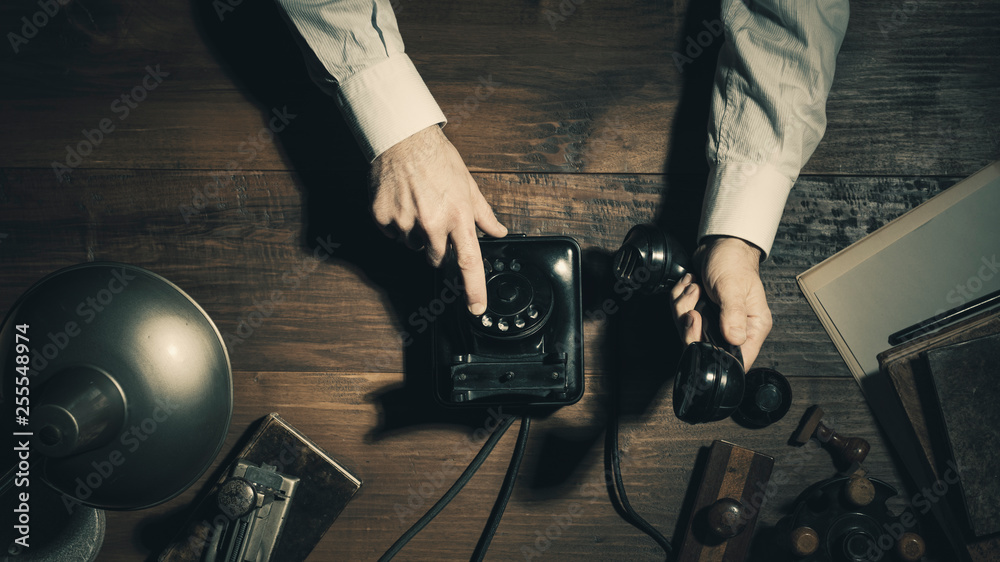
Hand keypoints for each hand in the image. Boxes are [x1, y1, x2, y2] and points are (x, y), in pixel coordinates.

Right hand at [369, 125, 506, 314]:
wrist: (403, 138)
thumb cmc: (437, 158)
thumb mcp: (468, 184)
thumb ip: (483, 214)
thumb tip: (498, 232)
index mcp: (457, 216)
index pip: (469, 262)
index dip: (474, 289)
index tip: (476, 308)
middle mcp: (432, 223)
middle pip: (436, 257)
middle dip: (438, 245)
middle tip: (435, 218)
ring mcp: (405, 222)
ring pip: (413, 245)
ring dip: (416, 232)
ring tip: (417, 203)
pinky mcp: (383, 217)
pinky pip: (391, 233)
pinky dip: (396, 222)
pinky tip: (401, 201)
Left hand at [669, 236, 771, 368]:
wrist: (720, 245)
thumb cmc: (733, 262)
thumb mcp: (732, 287)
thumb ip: (733, 314)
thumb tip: (734, 339)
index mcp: (752, 326)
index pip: (739, 358)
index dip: (718, 357)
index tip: (702, 340)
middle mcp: (735, 327)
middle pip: (706, 347)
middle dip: (692, 328)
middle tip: (692, 311)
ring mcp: (715, 321)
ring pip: (689, 331)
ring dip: (683, 308)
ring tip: (693, 288)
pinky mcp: (700, 312)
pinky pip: (680, 316)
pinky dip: (679, 299)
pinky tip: (689, 285)